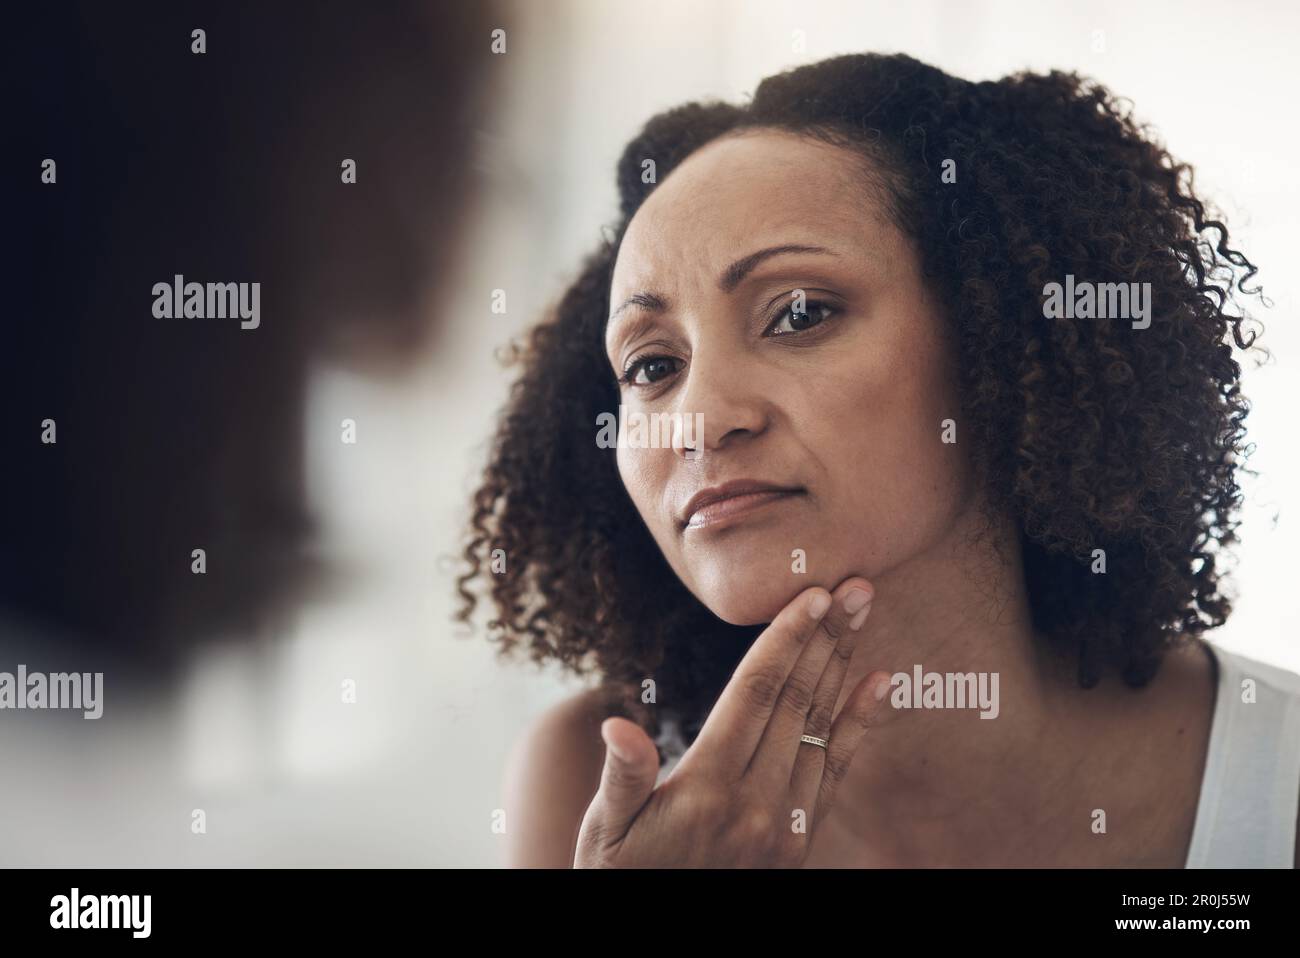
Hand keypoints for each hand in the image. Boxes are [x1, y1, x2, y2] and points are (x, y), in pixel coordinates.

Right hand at [574, 578, 889, 866]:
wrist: (655, 939)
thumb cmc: (620, 876)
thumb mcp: (606, 828)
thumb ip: (623, 775)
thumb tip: (617, 725)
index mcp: (707, 787)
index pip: (756, 694)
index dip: (786, 639)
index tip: (812, 595)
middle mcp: (757, 803)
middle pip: (798, 700)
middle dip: (826, 637)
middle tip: (855, 585)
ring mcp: (786, 824)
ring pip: (821, 726)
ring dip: (843, 665)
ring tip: (863, 614)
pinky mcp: (801, 840)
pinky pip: (838, 770)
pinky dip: (861, 724)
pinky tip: (878, 683)